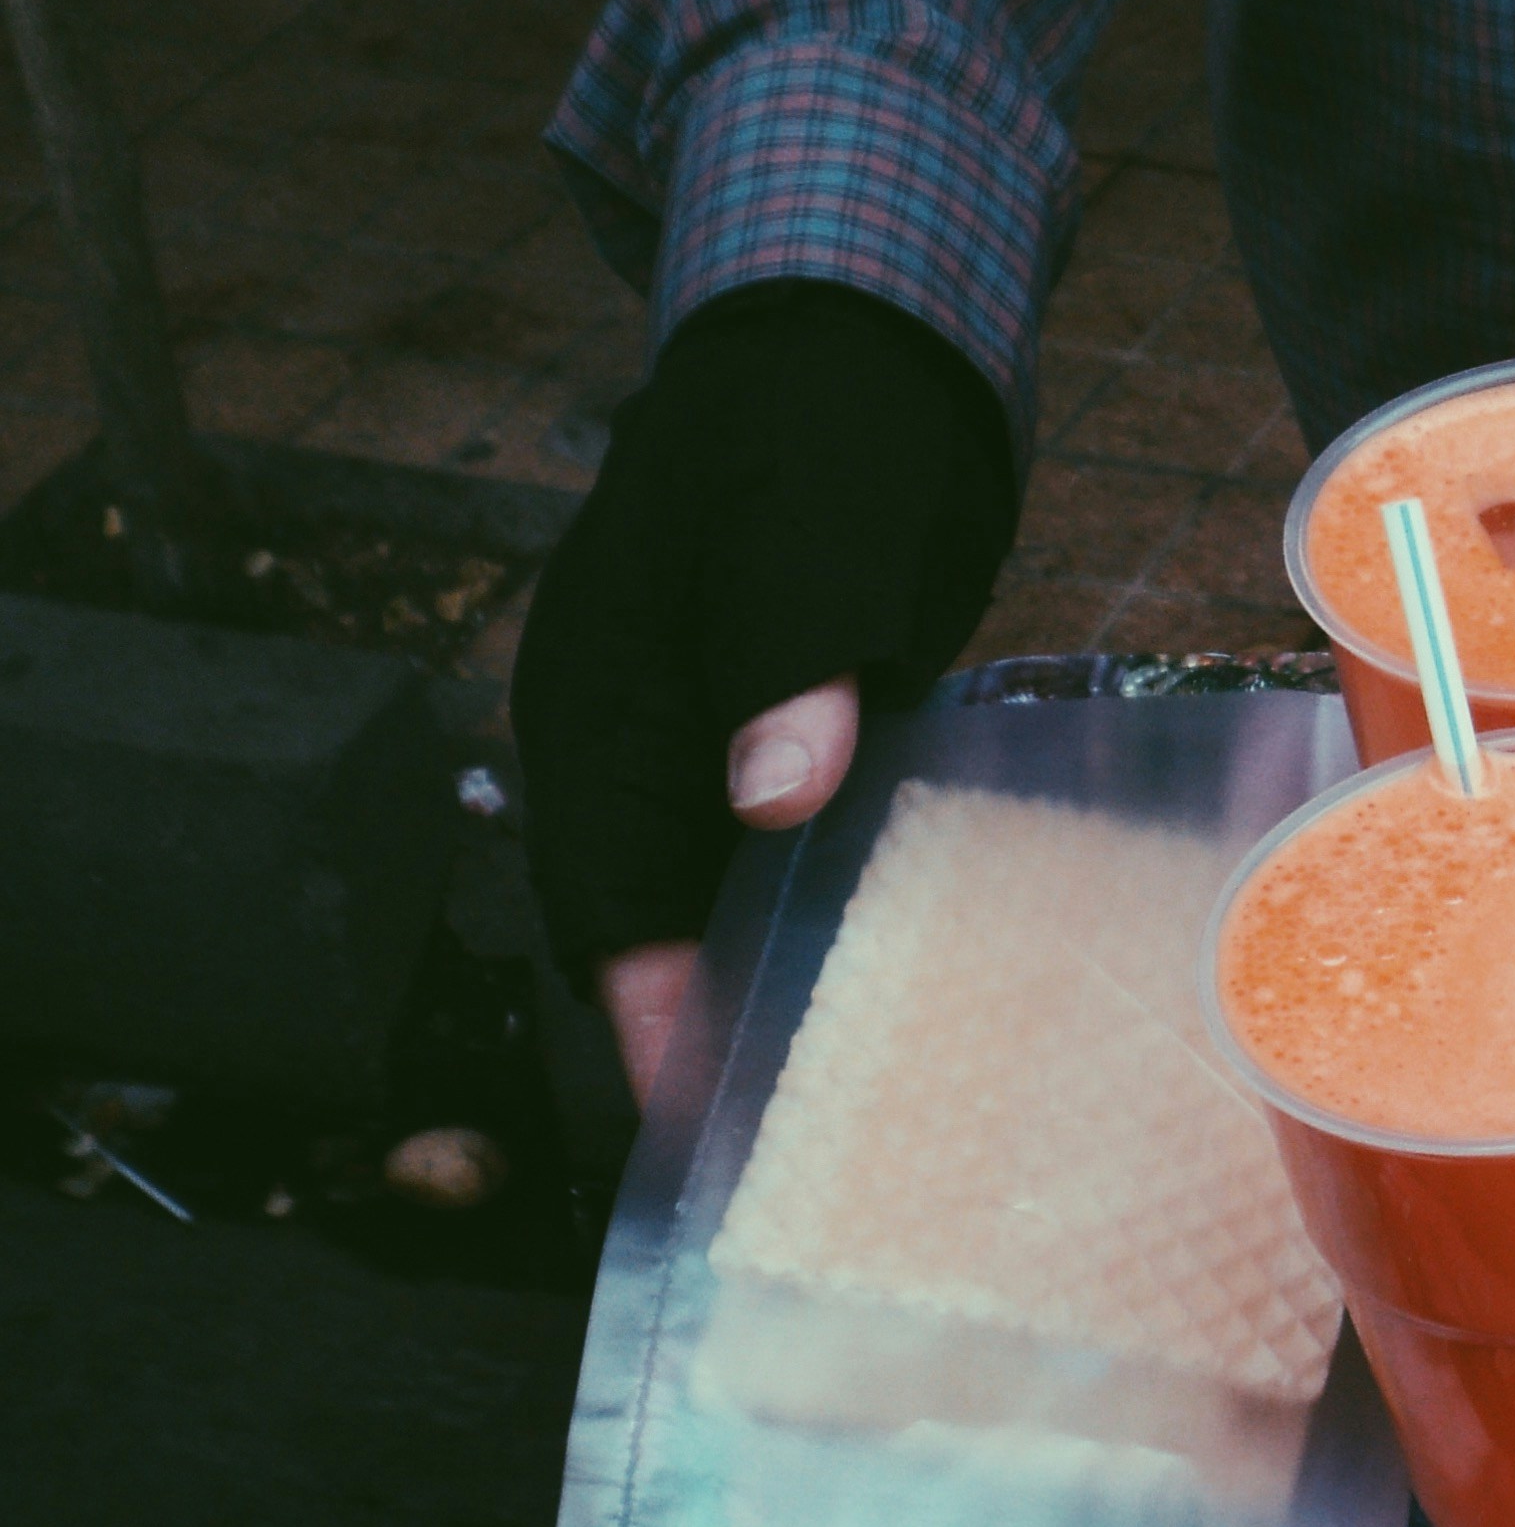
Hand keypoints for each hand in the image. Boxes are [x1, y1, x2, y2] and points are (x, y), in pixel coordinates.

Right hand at [513, 280, 1015, 1100]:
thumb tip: (769, 797)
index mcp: (599, 702)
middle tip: (785, 1163)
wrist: (863, 364)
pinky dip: (828, 942)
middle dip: (703, 1042)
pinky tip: (903, 1014)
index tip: (694, 1117)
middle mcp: (633, 744)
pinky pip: (786, 875)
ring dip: (771, 1004)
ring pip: (717, 911)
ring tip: (850, 1121)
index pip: (603, 889)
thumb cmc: (822, 439)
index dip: (644, 1010)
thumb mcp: (812, 538)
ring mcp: (701, 752)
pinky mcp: (781, 755)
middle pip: (648, 925)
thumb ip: (792, 662)